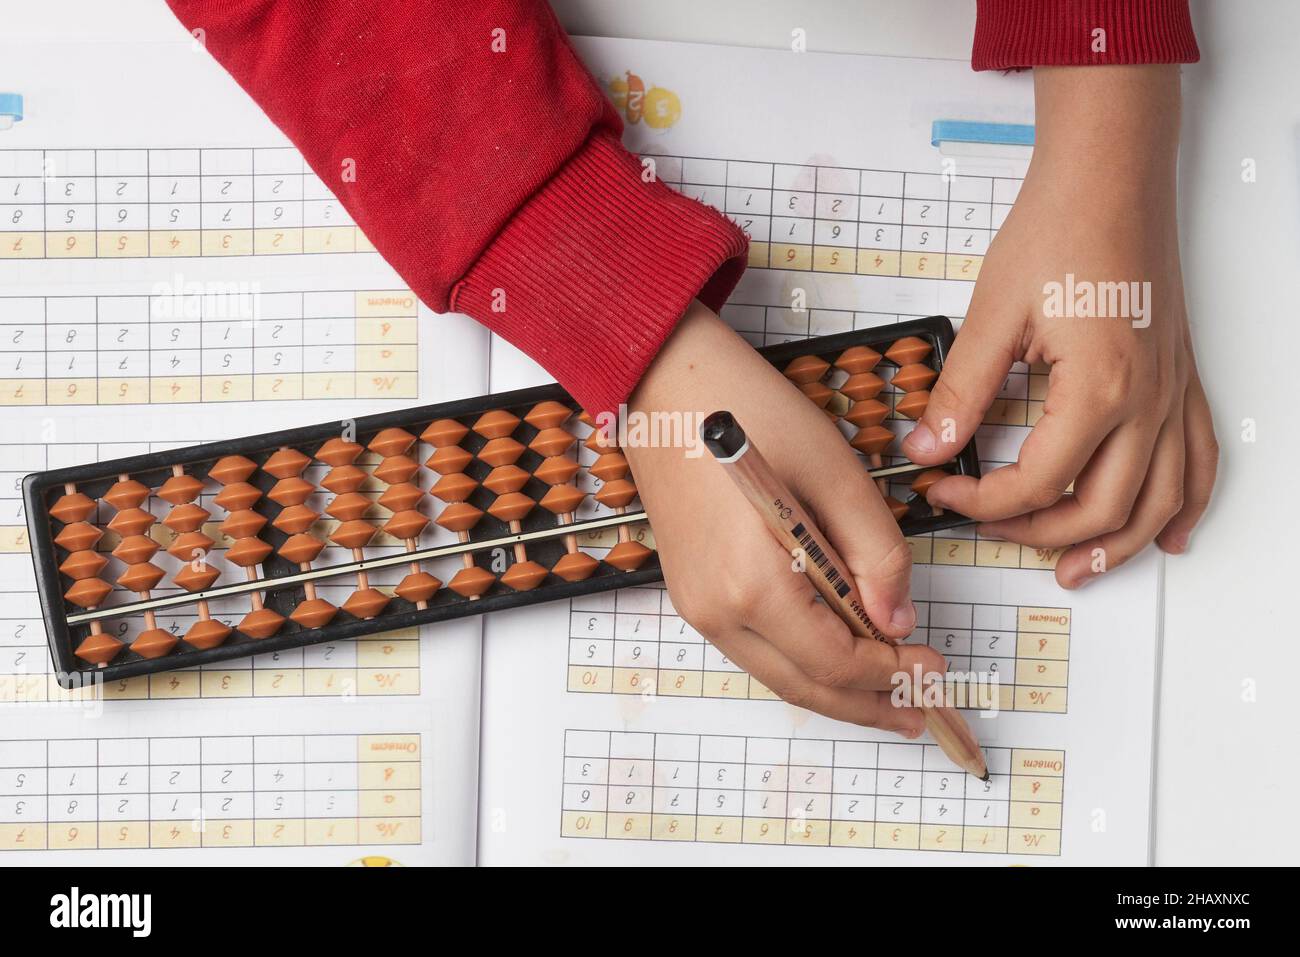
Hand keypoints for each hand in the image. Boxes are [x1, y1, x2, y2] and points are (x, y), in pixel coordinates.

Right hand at [624, 301, 943, 733]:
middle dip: (868, 702)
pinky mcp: (692, 592)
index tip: (933, 665)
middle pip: (805, 684)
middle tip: (920, 707)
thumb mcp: (836, 474)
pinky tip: (837, 651)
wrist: (666, 384)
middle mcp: (716, 608)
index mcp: (753, 581)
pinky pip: (755, 647)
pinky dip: (802, 659)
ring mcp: (697, 604)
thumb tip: (896, 617)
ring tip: (888, 690)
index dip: (892, 673)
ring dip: (836, 687)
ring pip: (778, 673)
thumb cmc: (746, 411)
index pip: (837, 661)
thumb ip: (876, 553)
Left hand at [902, 65, 1217, 588]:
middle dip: (1038, 533)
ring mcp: (1171, 393)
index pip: (1036, 483)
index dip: (982, 503)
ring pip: (1160, 500)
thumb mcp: (992, 313)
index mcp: (1098, 389)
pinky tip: (1170, 534)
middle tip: (990, 528)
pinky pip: (1199, 460)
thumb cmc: (1061, 228)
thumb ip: (962, 390)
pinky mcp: (1179, 378)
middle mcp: (1147, 401)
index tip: (942, 491)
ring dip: (1119, 545)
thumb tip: (929, 446)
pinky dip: (1186, 505)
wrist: (1112, 177)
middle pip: (1100, 507)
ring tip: (1077, 569)